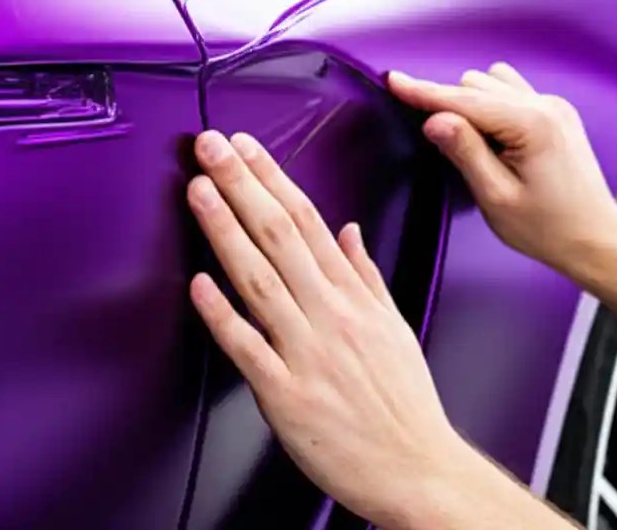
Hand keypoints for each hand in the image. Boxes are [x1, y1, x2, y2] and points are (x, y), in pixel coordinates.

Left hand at [186, 130, 521, 528]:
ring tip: (199, 191)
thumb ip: (367, 276)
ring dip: (225, 230)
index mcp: (355, 298)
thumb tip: (350, 231)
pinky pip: (249, 347)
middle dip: (242, 185)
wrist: (418, 469)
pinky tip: (200, 284)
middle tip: (211, 147)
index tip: (247, 148)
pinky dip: (222, 314)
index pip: (308, 221)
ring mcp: (307, 353)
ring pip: (260, 279)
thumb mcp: (396, 328)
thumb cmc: (404, 405)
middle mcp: (330, 316)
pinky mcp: (287, 394)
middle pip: (280, 236)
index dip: (272, 179)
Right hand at [388, 63, 616, 272]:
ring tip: (472, 145)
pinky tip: (493, 138)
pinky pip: (511, 92)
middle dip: (450, 105)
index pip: (464, 99)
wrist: (595, 239)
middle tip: (439, 142)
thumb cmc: (548, 228)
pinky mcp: (556, 113)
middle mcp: (545, 105)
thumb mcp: (496, 198)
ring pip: (492, 83)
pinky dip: (492, 106)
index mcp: (531, 124)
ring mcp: (553, 106)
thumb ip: (465, 153)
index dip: (424, 91)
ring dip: (471, 103)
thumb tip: (434, 119)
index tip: (394, 81)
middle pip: (476, 86)